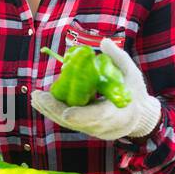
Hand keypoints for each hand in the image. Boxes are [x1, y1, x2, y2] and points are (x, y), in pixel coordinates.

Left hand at [31, 38, 161, 140]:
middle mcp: (105, 126)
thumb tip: (104, 42)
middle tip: (39, 96)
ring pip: (69, 123)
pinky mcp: (87, 129)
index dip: (83, 116)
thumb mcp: (132, 74)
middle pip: (77, 123)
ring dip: (50, 110)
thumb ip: (119, 59)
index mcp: (120, 113)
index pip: (100, 116)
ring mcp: (95, 130)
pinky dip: (54, 112)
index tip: (67, 113)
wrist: (139, 117)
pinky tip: (41, 102)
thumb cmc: (136, 93)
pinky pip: (68, 122)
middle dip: (56, 110)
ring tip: (35, 97)